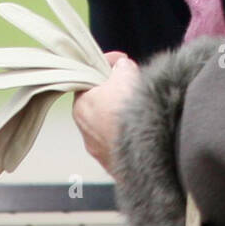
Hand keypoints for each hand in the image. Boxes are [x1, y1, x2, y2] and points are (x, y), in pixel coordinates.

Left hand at [72, 52, 141, 178]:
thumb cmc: (129, 108)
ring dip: (122, 114)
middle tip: (133, 82)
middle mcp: (84, 129)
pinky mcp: (114, 164)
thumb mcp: (126, 74)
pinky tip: (143, 127)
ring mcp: (98, 150)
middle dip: (114, 91)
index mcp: (81, 105)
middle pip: (98, 103)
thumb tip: (121, 67)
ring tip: (142, 106)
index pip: (88, 80)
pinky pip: (120, 142)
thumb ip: (121, 68)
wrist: (142, 148)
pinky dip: (129, 131)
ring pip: (108, 125)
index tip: (121, 60)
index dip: (106, 66)